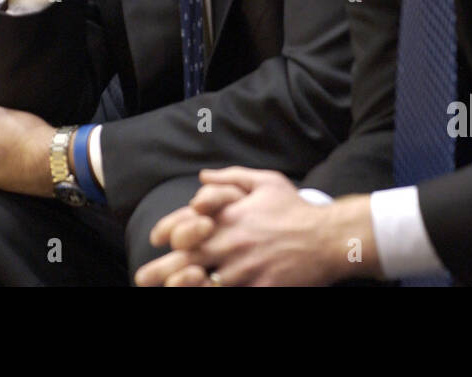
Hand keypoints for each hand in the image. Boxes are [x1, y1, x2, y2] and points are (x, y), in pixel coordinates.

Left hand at [135, 168, 370, 286]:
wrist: (329, 238)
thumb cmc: (295, 209)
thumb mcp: (265, 181)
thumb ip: (230, 178)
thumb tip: (202, 176)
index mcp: (229, 217)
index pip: (187, 224)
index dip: (166, 231)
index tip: (156, 239)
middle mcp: (231, 244)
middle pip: (186, 260)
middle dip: (160, 271)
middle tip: (142, 278)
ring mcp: (244, 270)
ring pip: (203, 284)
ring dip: (183, 287)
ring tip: (168, 290)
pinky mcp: (259, 288)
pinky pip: (230, 296)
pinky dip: (214, 294)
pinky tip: (205, 293)